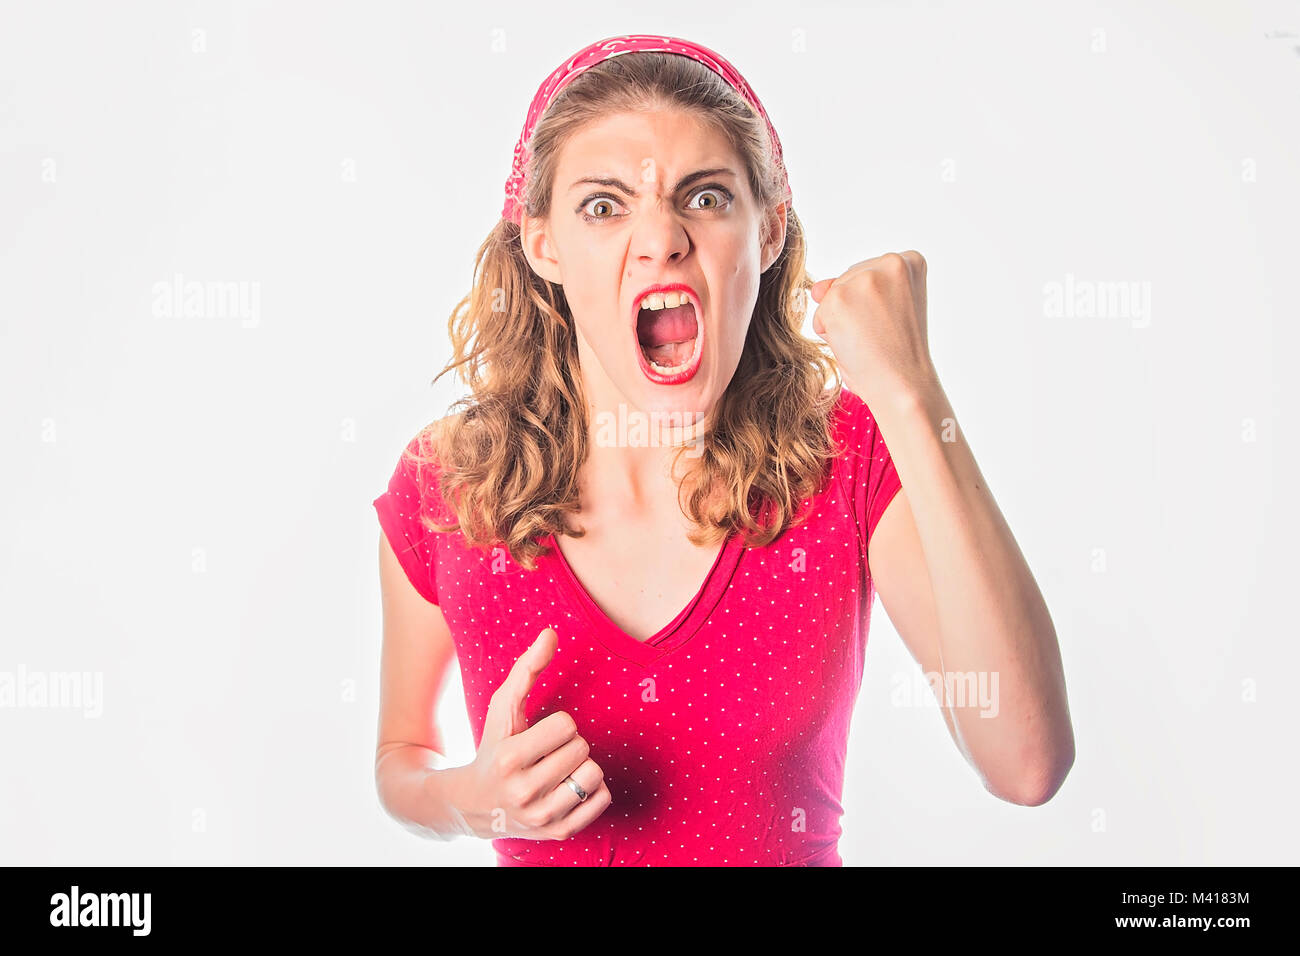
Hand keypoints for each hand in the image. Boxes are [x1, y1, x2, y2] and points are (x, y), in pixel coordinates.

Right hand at [445, 627, 611, 839]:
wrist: (473, 805)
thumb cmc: (493, 746)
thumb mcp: (503, 708)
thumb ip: (527, 669)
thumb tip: (550, 633)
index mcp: (509, 759)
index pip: (567, 726)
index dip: (558, 724)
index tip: (540, 734)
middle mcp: (524, 792)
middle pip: (581, 749)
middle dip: (569, 744)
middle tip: (547, 753)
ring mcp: (541, 817)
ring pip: (594, 775)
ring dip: (582, 766)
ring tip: (559, 769)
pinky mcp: (557, 833)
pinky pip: (602, 800)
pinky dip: (594, 789)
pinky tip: (570, 786)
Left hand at [810, 250, 937, 406]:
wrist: (904, 386)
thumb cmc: (898, 354)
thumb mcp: (885, 309)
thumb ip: (854, 289)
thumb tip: (817, 288)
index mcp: (910, 260)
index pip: (872, 273)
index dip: (876, 303)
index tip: (894, 322)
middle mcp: (890, 261)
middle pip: (850, 279)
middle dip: (856, 309)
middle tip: (881, 335)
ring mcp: (864, 278)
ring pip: (833, 295)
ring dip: (841, 321)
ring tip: (869, 340)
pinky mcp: (839, 298)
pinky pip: (820, 313)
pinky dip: (830, 333)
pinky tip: (855, 345)